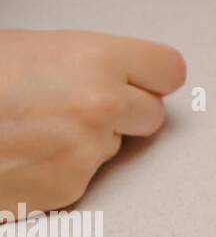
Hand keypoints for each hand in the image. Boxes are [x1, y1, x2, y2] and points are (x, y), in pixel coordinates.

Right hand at [0, 31, 185, 215]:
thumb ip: (91, 63)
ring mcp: (87, 150)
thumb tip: (123, 76)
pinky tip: (23, 155)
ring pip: (114, 148)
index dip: (151, 78)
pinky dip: (59, 171)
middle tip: (81, 108)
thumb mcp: (37, 48)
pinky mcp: (69, 188)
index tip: (144, 82)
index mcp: (98, 58)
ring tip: (34, 129)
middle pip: (152, 114)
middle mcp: (101, 104)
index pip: (170, 70)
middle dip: (125, 114)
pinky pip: (83, 177)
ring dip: (87, 142)